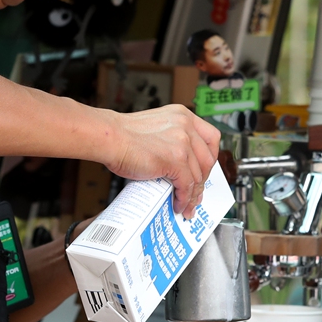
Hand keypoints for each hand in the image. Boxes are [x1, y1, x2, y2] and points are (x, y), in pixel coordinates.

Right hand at [106, 105, 220, 217]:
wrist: (109, 137)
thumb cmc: (124, 134)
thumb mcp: (157, 128)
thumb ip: (172, 139)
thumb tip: (180, 166)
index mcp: (183, 115)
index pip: (211, 138)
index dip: (211, 158)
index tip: (205, 171)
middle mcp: (186, 126)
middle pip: (208, 159)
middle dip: (203, 180)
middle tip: (197, 193)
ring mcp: (182, 143)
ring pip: (198, 175)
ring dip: (193, 195)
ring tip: (187, 205)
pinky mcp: (175, 160)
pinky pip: (186, 185)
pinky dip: (184, 198)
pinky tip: (178, 204)